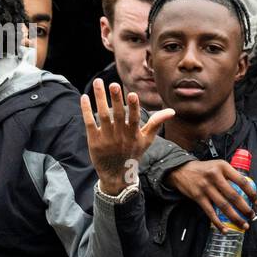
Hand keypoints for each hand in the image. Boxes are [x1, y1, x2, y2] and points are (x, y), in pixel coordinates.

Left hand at [81, 80, 173, 196]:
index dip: (133, 107)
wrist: (116, 175)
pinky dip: (86, 110)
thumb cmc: (133, 153)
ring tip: (98, 82)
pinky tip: (85, 97)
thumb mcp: (146, 140)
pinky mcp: (94, 141)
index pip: (134, 119)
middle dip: (115, 99)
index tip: (133, 94)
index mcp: (133, 134)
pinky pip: (89, 123)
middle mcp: (120, 136)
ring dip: (100, 98)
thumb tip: (172, 111)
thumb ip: (157, 123)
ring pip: (102, 116)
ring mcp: (106, 139)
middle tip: (113, 84)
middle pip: (117, 115)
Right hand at [165, 159, 256, 229]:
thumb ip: (230, 175)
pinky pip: (210, 213)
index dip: (251, 193)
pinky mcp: (198, 197)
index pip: (241, 181)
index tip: (255, 201)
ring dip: (235, 218)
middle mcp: (214, 176)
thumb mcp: (217, 166)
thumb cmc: (203, 169)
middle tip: (252, 216)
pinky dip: (218, 223)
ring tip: (243, 225)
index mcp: (222, 167)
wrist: (180, 169)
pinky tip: (225, 229)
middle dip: (245, 209)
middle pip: (234, 196)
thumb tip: (246, 189)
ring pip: (224, 206)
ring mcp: (206, 187)